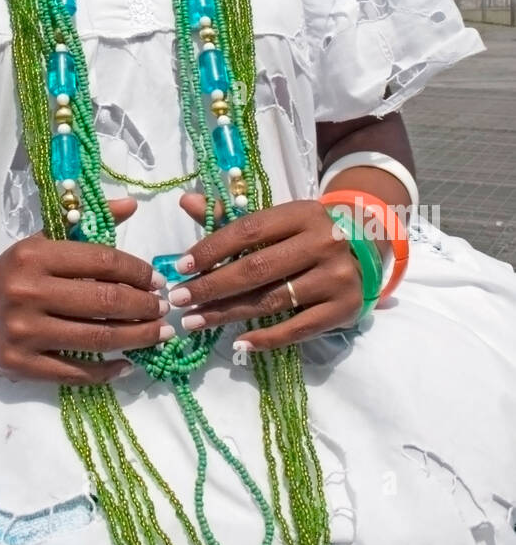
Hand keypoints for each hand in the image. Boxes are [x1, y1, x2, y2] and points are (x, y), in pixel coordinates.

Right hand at [0, 198, 170, 383]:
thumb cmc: (11, 273)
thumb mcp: (42, 242)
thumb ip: (87, 225)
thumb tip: (132, 206)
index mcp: (35, 256)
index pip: (102, 260)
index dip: (138, 271)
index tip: (157, 280)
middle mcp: (28, 292)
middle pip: (105, 301)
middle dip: (145, 306)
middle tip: (163, 308)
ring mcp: (24, 332)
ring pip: (97, 338)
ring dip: (137, 338)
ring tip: (158, 334)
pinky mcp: (21, 365)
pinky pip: (76, 373)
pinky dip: (108, 370)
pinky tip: (127, 362)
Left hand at [170, 194, 363, 351]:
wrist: (365, 254)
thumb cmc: (307, 237)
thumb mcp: (277, 221)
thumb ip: (232, 217)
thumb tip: (186, 201)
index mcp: (302, 214)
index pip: (248, 230)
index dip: (211, 248)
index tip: (180, 267)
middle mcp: (323, 242)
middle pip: (257, 268)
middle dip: (212, 286)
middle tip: (180, 300)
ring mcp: (336, 277)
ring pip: (272, 300)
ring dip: (228, 314)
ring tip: (195, 322)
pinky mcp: (343, 309)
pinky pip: (297, 329)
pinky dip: (266, 338)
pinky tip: (239, 343)